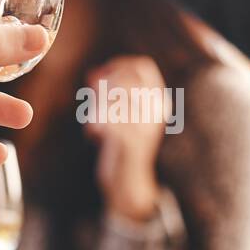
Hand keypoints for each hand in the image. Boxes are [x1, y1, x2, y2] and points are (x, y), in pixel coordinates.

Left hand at [84, 55, 168, 221]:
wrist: (129, 184)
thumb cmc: (121, 146)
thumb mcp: (119, 115)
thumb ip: (108, 94)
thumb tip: (93, 75)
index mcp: (157, 102)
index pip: (143, 67)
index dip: (119, 65)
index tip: (101, 75)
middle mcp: (155, 112)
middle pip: (126, 80)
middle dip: (104, 86)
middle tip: (92, 99)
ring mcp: (145, 128)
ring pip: (116, 100)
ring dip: (97, 107)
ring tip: (93, 122)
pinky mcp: (131, 145)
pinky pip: (110, 123)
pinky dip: (95, 125)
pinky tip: (93, 134)